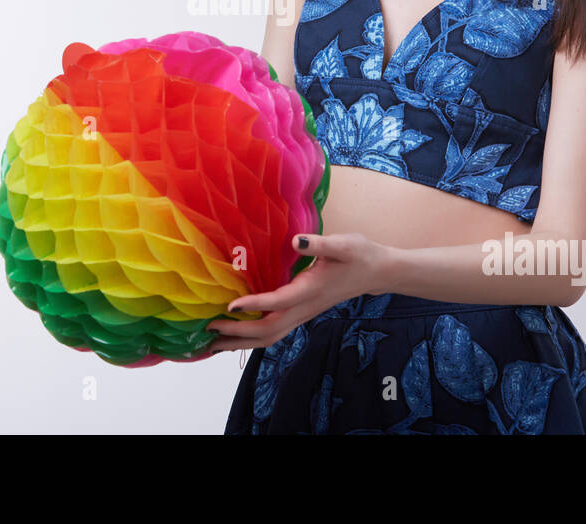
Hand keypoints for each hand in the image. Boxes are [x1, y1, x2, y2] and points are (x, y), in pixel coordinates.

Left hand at [205, 232, 394, 351]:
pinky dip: (252, 338)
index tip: (229, 305)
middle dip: (237, 333)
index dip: (253, 305)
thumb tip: (296, 241)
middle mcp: (304, 309)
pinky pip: (274, 332)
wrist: (377, 272)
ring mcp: (303, 315)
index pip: (278, 302)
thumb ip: (319, 244)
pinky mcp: (302, 314)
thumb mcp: (343, 244)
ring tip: (212, 344)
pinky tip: (236, 335)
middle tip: (208, 330)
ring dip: (241, 342)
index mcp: (311, 291)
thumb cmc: (359, 255)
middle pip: (268, 330)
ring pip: (270, 337)